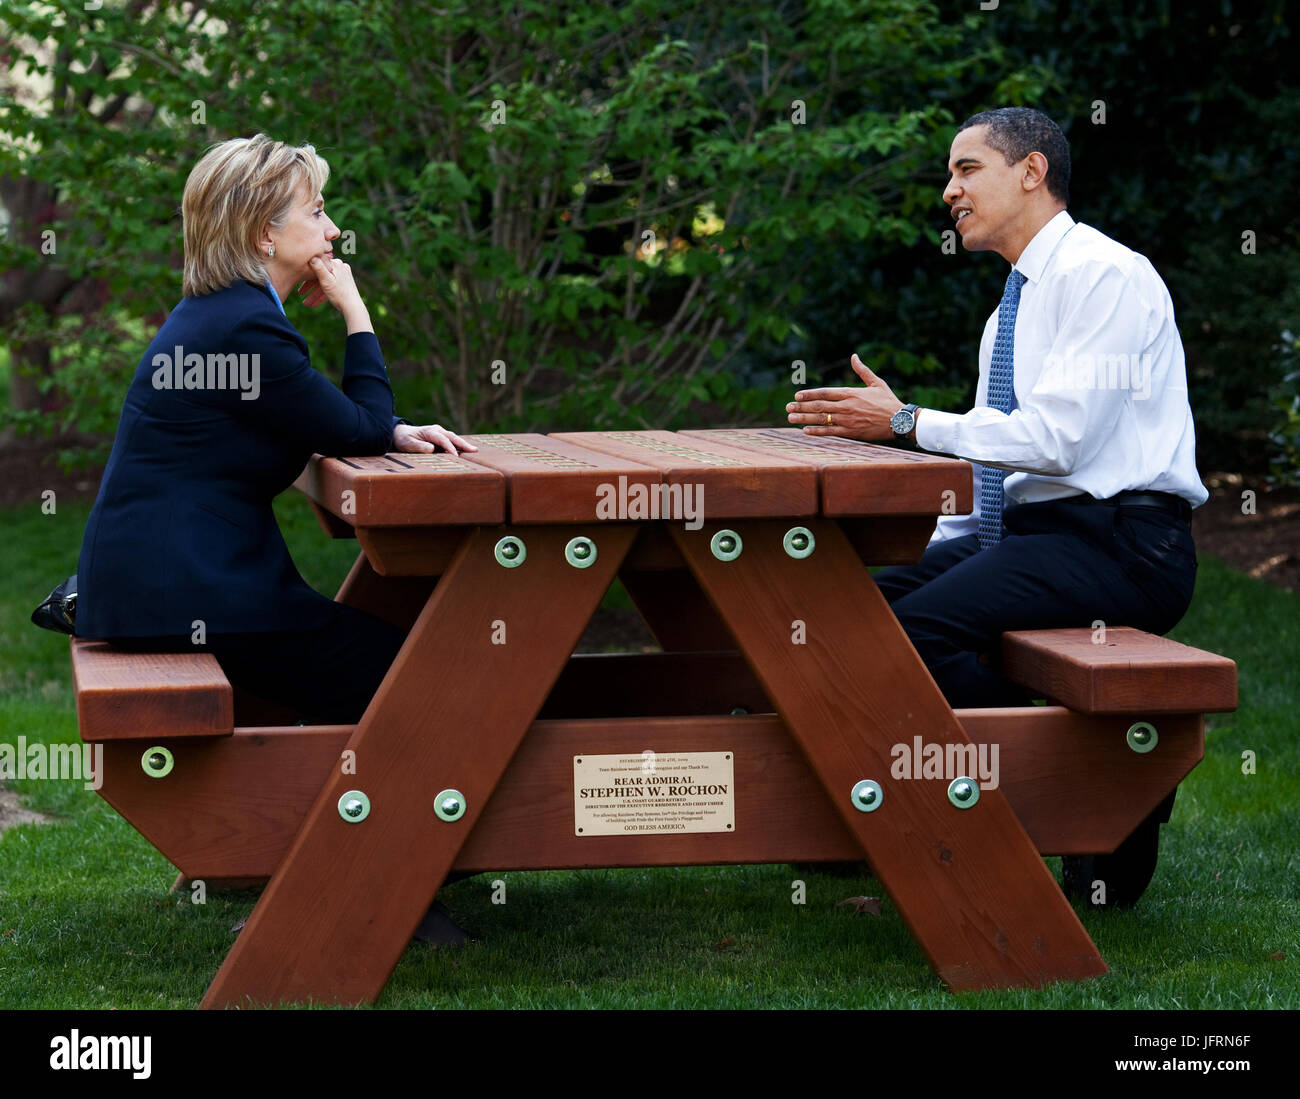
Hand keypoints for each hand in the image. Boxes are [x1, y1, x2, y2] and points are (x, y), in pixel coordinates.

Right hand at [298, 255, 360, 312]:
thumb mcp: (326, 280)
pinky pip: (330, 288)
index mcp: (336, 264)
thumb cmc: (340, 294)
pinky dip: (322, 296)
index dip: (306, 275)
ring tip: (306, 304)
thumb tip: (311, 256)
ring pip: (324, 284)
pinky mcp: (344, 284)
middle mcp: (340, 267)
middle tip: (300, 293)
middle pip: (320, 276)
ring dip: (314, 294)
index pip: (317, 266)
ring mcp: (343, 276)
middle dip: (309, 288)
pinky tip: (313, 304)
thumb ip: (318, 268)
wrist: (353, 307)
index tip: (298, 281)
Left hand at [392, 423, 478, 454]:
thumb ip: (419, 446)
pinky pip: (451, 441)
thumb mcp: (408, 444)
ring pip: (454, 438)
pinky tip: (466, 451)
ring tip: (474, 450)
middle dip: (463, 443)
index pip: (442, 439)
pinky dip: (459, 445)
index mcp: (430, 431)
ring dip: (463, 444)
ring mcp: (440, 433)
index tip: (455, 456)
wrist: (401, 433)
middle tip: (474, 450)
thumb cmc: (404, 439)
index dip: (450, 447)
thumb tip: (431, 449)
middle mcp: (437, 430)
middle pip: (452, 436)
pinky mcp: (441, 437)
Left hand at [786, 353, 904, 440]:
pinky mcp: (851, 432)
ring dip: (804, 418)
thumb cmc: (888, 401)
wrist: (899, 420)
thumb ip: (862, 370)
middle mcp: (846, 406)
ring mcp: (847, 420)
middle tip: (787, 408)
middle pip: (819, 406)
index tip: (797, 396)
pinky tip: (805, 430)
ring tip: (791, 418)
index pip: (825, 392)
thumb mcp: (876, 382)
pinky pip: (830, 432)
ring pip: (821, 419)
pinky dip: (817, 431)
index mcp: (851, 393)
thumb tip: (854, 356)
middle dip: (801, 407)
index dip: (809, 394)